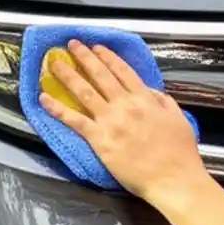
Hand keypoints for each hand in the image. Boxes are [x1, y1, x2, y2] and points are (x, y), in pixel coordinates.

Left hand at [39, 40, 209, 208]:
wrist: (172, 179)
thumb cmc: (179, 153)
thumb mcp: (178, 119)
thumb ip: (163, 101)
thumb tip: (151, 91)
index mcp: (145, 99)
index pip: (123, 71)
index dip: (108, 57)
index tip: (97, 47)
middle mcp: (125, 105)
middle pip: (100, 76)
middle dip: (84, 57)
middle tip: (71, 45)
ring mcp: (110, 121)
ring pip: (84, 92)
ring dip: (67, 75)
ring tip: (53, 64)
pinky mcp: (98, 139)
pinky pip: (74, 120)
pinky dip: (57, 108)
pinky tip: (44, 99)